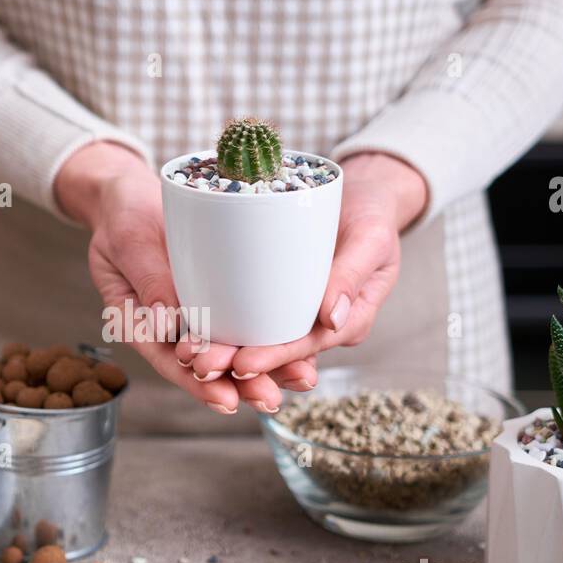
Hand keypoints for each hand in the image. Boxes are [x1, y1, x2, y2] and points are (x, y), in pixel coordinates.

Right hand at [55, 143, 317, 412]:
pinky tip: (303, 347)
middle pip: (209, 364)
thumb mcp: (129, 242)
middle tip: (271, 399)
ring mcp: (202, 312)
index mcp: (143, 323)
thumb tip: (166, 324)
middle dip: (242, 385)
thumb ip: (148, 279)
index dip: (198, 384)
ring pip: (235, 347)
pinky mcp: (225, 294)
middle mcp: (176, 326)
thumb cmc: (123, 216)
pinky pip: (250, 318)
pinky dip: (275, 334)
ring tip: (301, 380)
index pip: (171, 361)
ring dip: (268, 367)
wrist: (136, 195)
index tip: (225, 400)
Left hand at [174, 152, 426, 380]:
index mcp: (348, 320)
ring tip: (190, 355)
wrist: (361, 197)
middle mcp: (321, 325)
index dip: (276, 357)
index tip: (241, 364)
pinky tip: (193, 329)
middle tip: (202, 365)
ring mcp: (298, 313)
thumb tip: (332, 319)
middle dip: (240, 361)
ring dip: (226, 351)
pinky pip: (251, 315)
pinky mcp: (278, 297)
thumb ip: (353, 274)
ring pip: (262, 339)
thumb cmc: (371, 216)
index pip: (310, 345)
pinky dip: (225, 323)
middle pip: (279, 351)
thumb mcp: (370, 238)